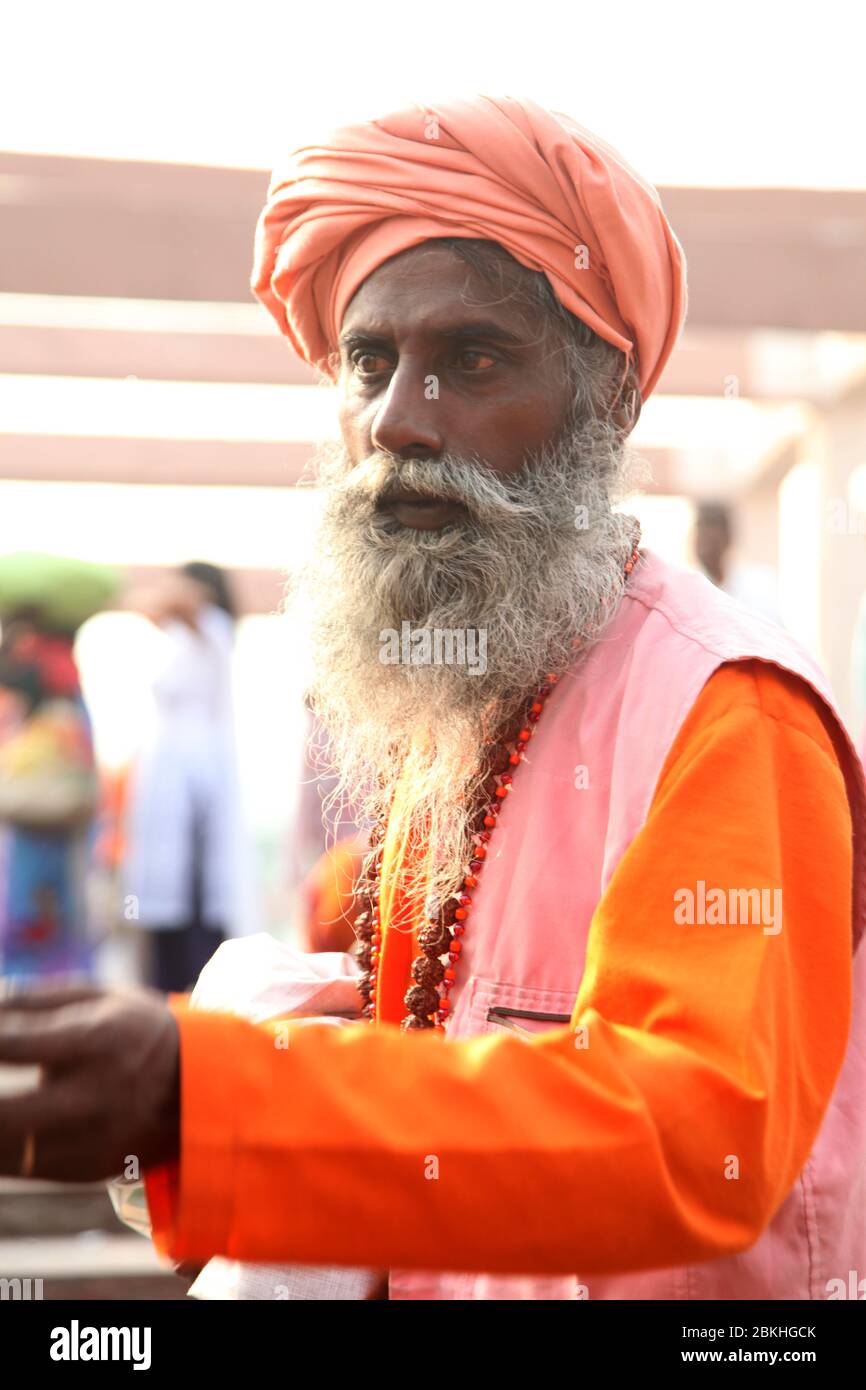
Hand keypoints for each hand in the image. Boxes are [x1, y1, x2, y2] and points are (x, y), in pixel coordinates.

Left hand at [0, 984, 179, 1181]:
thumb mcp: (96, 997)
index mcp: (98, 1040)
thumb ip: (33, 999)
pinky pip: (21, 1168)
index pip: (15, 1042)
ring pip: (8, 1151)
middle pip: (7, 1115)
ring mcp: (92, 1140)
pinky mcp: (84, 1170)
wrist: (197, 1089)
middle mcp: (96, 1096)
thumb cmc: (132, 1028)